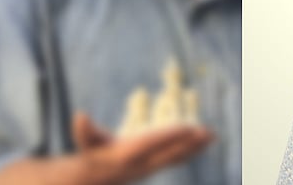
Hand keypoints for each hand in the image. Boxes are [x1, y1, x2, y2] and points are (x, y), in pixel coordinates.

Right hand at [71, 111, 212, 184]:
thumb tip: (80, 116)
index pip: (153, 144)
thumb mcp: (87, 141)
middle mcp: (143, 163)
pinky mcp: (157, 165)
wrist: (98, 175)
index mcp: (127, 156)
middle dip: (188, 143)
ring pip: (177, 157)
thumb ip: (84, 130)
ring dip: (195, 147)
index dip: (170, 135)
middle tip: (207, 132)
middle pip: (170, 153)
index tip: (187, 127)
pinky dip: (192, 150)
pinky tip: (205, 142)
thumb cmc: (94, 152)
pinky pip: (177, 158)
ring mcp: (152, 166)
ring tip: (212, 136)